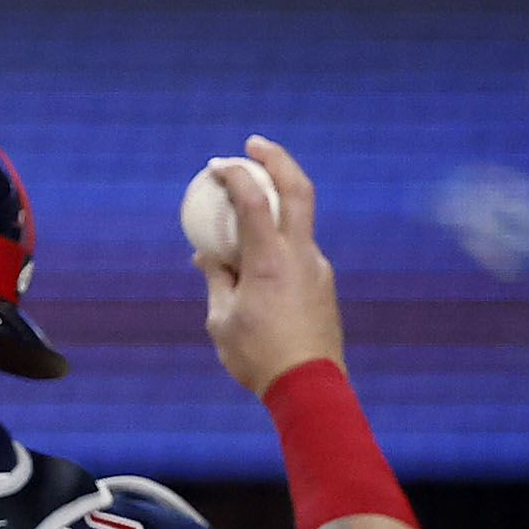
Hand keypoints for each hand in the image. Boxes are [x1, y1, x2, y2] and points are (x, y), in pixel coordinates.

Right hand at [198, 134, 350, 398]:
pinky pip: (297, 248)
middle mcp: (300, 255)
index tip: (216, 165)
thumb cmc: (257, 356)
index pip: (253, 201)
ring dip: (275, 202)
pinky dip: (277, 237)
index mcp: (270, 260)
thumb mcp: (221, 318)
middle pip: (298, 189)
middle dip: (277, 159)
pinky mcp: (322, 282)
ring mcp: (317, 266)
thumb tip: (206, 254)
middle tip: (253, 145)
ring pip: (298, 220)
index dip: (235, 175)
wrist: (308, 384)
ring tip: (244, 207)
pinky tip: (256, 256)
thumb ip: (216, 278)